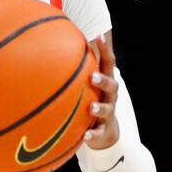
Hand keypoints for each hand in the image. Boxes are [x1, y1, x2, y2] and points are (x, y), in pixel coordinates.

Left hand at [84, 33, 120, 149]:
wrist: (105, 133)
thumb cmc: (91, 99)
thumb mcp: (87, 84)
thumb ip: (77, 66)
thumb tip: (59, 39)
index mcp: (105, 81)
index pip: (108, 62)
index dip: (106, 48)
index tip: (99, 35)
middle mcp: (109, 96)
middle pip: (112, 85)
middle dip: (103, 80)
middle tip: (93, 77)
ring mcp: (108, 113)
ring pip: (107, 109)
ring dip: (99, 108)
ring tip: (90, 108)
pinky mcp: (103, 130)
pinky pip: (98, 133)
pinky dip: (92, 135)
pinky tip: (85, 136)